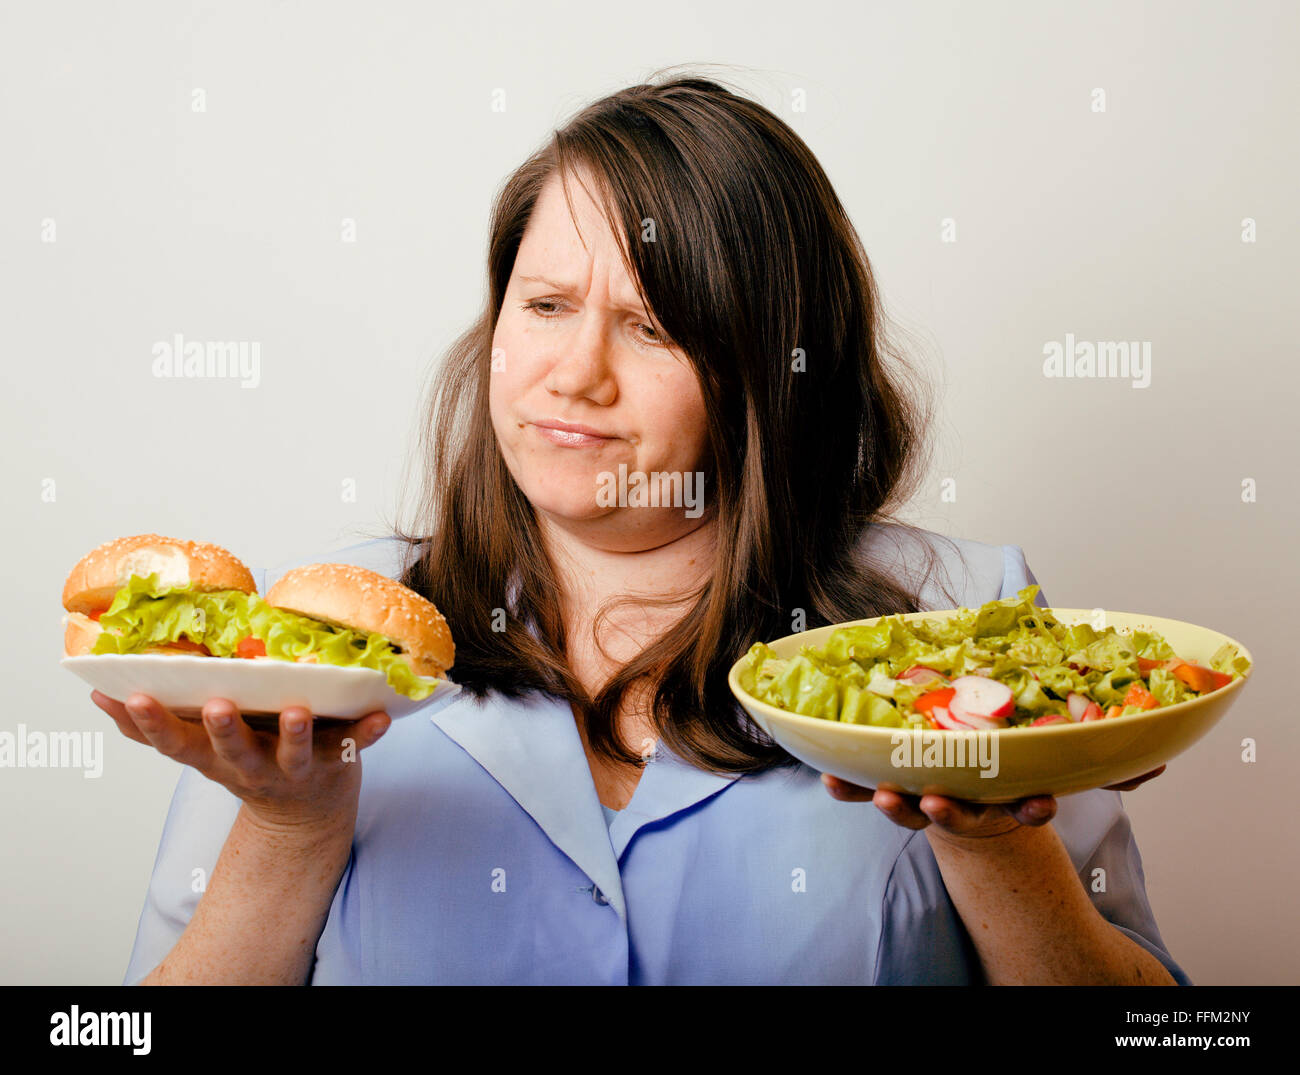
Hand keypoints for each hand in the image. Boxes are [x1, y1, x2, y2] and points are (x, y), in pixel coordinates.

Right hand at [91, 690, 390, 832]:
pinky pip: (356, 747)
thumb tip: (98, 689)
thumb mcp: (196, 750)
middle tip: (217, 704)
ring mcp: (296, 768)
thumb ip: (155, 724)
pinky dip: (368, 734)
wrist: (304, 814)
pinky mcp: (338, 762)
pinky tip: (381, 717)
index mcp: (214, 758)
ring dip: (294, 733)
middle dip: (224, 729)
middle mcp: (252, 766)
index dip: (152, 723)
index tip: (134, 695)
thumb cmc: (244, 760)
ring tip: (295, 711)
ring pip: (294, 753)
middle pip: (234, 751)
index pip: (175, 743)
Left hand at [820, 765, 1166, 839]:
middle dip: (950, 812)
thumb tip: (1160, 763)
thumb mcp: (1057, 761)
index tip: (1035, 807)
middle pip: (958, 814)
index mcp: (1004, 796)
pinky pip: (863, 787)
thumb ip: (1104, 764)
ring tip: (881, 793)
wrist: (967, 778)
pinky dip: (846, 785)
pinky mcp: (887, 782)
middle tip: (938, 803)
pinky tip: (827, 776)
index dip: (1028, 809)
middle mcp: (965, 801)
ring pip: (909, 807)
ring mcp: (923, 795)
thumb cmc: (1011, 763)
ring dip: (894, 803)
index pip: (1021, 808)